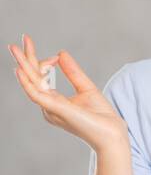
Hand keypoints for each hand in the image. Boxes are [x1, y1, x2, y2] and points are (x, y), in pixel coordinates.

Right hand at [9, 35, 127, 151]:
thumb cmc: (100, 117)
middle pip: (33, 78)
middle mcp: (48, 106)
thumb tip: (61, 53)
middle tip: (19, 40)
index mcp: (54, 101)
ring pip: (31, 83)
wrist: (112, 134)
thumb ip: (73, 72)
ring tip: (14, 48)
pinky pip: (37, 94)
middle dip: (25, 58)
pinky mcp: (56, 110)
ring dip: (22, 64)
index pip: (41, 78)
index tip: (55, 55)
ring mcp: (50, 108)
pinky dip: (27, 82)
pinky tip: (20, 70)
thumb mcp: (86, 88)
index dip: (43, 62)